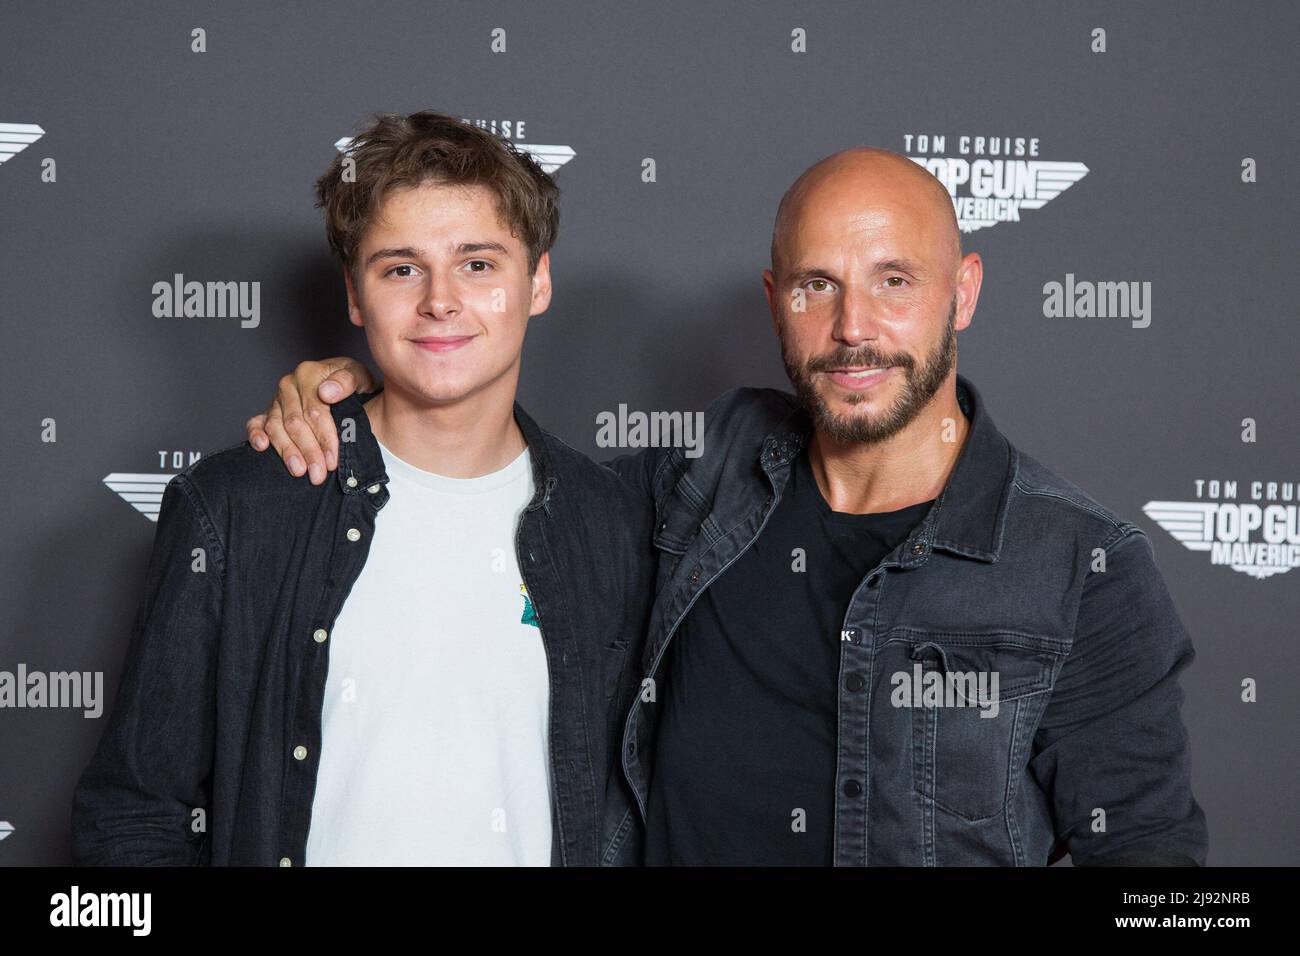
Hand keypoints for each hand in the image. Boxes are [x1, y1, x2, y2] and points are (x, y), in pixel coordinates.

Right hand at [244, 358, 376, 484]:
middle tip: (317, 475)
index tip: (332, 460)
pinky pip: (255, 423)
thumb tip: (326, 393)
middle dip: (308, 451)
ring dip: (286, 451)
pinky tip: (262, 447)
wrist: (347, 385)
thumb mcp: (360, 377)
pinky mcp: (268, 411)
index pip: (314, 411)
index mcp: (309, 374)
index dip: (324, 438)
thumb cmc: (354, 384)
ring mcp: (277, 399)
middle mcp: (289, 385)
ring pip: (276, 427)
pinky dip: (256, 435)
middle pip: (295, 423)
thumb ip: (347, 381)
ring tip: (298, 471)